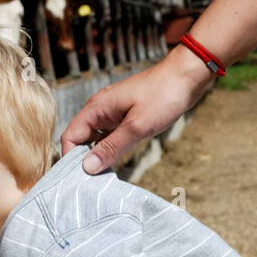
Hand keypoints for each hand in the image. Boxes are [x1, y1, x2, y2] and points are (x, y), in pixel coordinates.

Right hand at [60, 47, 214, 172]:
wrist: (186, 75)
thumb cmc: (163, 96)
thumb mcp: (136, 127)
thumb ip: (110, 148)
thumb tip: (87, 167)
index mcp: (96, 108)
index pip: (70, 136)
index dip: (70, 158)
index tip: (79, 178)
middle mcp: (99, 109)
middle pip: (80, 138)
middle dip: (83, 159)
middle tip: (92, 181)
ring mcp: (112, 111)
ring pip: (95, 137)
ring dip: (97, 154)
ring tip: (103, 175)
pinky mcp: (125, 114)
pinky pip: (109, 134)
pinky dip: (109, 147)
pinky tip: (116, 159)